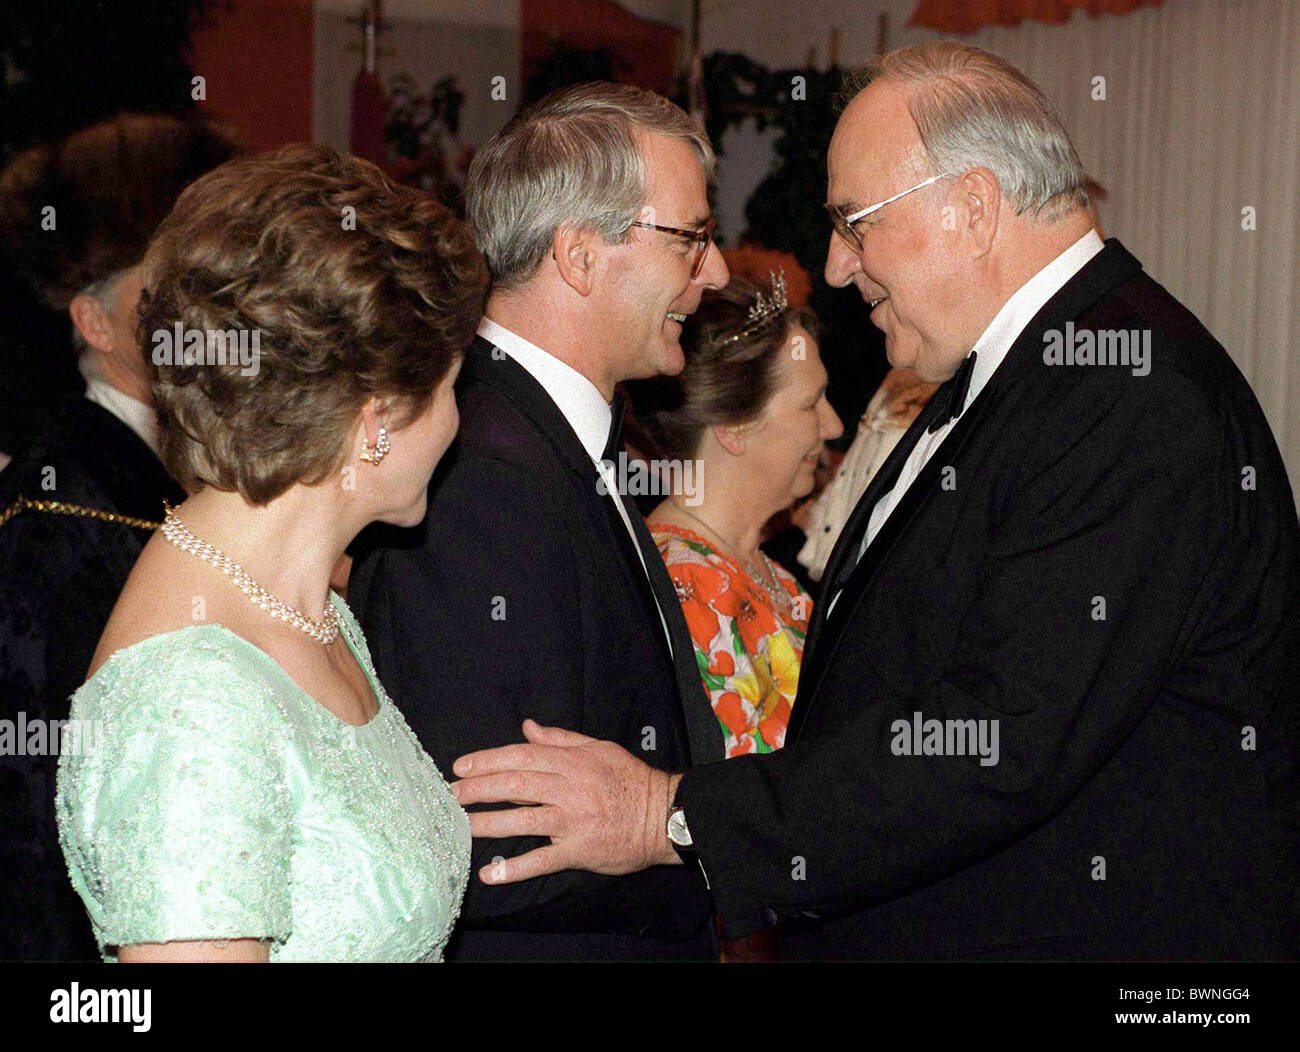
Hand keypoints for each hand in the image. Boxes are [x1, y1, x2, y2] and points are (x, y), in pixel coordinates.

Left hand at [450, 719, 682, 884]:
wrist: (663, 816)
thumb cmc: (631, 779)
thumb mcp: (599, 748)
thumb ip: (561, 739)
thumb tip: (527, 727)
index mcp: (573, 762)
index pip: (522, 756)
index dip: (489, 760)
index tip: (462, 766)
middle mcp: (570, 789)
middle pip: (516, 786)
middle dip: (479, 789)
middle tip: (451, 794)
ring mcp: (573, 821)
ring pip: (523, 820)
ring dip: (488, 823)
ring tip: (461, 825)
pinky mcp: (579, 851)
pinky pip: (543, 860)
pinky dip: (516, 868)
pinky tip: (491, 874)